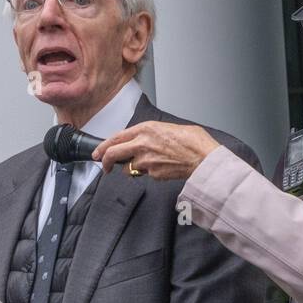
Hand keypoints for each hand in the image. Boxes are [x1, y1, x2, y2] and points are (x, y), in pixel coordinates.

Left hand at [92, 121, 220, 180]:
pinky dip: (149, 173)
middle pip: (113, 154)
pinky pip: (144, 175)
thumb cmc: (193, 141)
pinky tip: (161, 167)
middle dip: (104, 161)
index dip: (103, 146)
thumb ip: (152, 133)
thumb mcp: (169, 127)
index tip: (98, 152)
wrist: (203, 157)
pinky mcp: (152, 174)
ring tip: (148, 164)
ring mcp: (146, 161)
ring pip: (128, 168)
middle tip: (103, 166)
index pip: (116, 137)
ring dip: (132, 168)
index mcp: (146, 129)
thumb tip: (145, 139)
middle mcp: (142, 144)